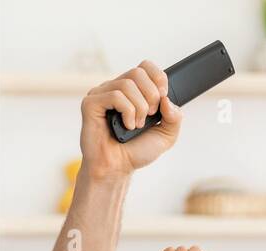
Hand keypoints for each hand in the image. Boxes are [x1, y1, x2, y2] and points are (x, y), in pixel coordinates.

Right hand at [79, 61, 183, 179]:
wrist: (117, 169)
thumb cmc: (135, 152)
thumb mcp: (165, 136)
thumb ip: (174, 118)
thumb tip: (167, 99)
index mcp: (132, 92)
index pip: (145, 67)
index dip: (158, 78)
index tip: (163, 97)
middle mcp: (116, 89)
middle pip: (138, 72)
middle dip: (151, 96)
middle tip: (149, 116)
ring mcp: (102, 94)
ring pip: (127, 84)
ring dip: (139, 108)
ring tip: (136, 126)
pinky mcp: (91, 103)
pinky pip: (115, 95)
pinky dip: (127, 112)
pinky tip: (126, 126)